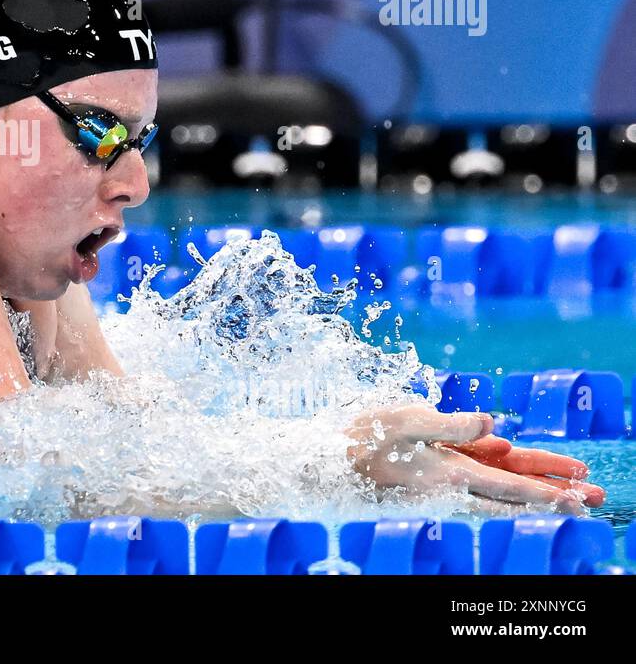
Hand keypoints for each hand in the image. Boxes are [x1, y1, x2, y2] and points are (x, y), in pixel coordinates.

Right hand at [346, 406, 604, 513]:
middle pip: (513, 491)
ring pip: (498, 484)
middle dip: (555, 493)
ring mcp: (440, 479)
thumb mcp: (404, 422)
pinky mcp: (428, 472)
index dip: (547, 491)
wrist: (324, 463)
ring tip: (568, 487)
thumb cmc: (358, 441)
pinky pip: (472, 472)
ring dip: (535, 486)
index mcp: (449, 474)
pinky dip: (497, 468)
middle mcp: (450, 483)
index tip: (580, 496)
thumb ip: (449, 423)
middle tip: (594, 497)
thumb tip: (494, 424)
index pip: (510, 486)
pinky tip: (508, 452)